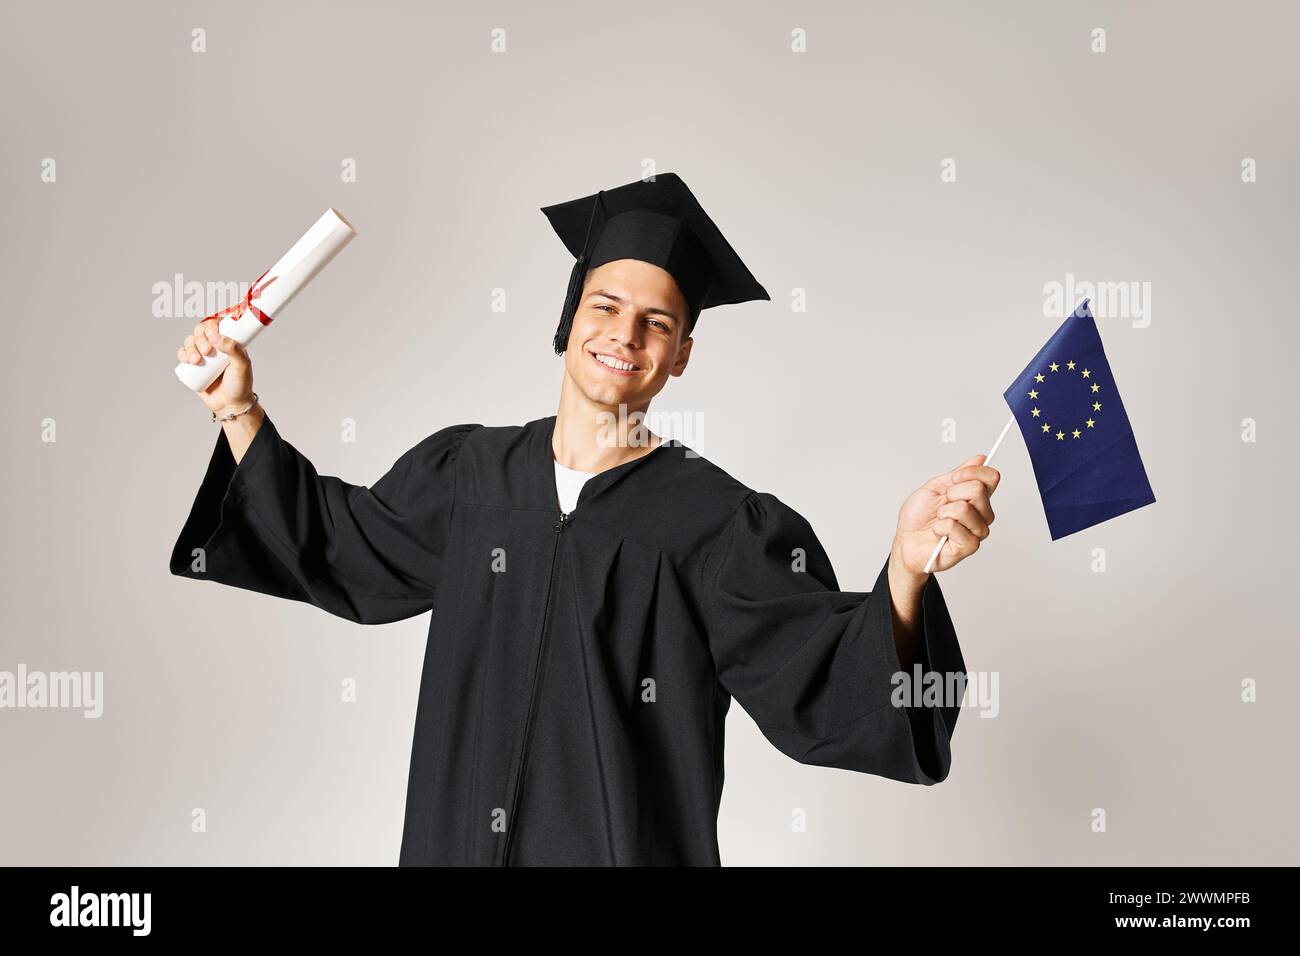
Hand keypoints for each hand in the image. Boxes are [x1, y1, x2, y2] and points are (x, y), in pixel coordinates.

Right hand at [177, 319, 254, 415]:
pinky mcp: (193, 366)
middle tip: (207, 351)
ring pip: (190, 341)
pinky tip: (187, 360)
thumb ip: (234, 349)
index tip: (213, 334)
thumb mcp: (242, 366)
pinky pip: (183, 354)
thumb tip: (217, 337)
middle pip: (200, 331)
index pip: (217, 324)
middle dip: (200, 338)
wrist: (230, 405)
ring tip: (197, 361)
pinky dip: (182, 354)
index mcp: (228, 341)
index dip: (211, 325)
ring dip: (190, 347)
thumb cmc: (240, 385)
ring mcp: (203, 355)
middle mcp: (215, 346)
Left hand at [893, 454, 1000, 574]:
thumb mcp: (935, 487)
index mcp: (976, 497)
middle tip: (942, 505)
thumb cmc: (919, 517)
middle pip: (978, 490)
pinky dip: (940, 527)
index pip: (991, 477)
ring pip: (964, 508)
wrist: (906, 541)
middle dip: (951, 493)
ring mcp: (978, 530)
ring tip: (939, 520)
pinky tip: (939, 533)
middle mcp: (982, 513)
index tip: (954, 478)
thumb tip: (981, 459)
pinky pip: (954, 526)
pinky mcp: (970, 546)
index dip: (973, 472)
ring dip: (943, 512)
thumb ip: (958, 474)